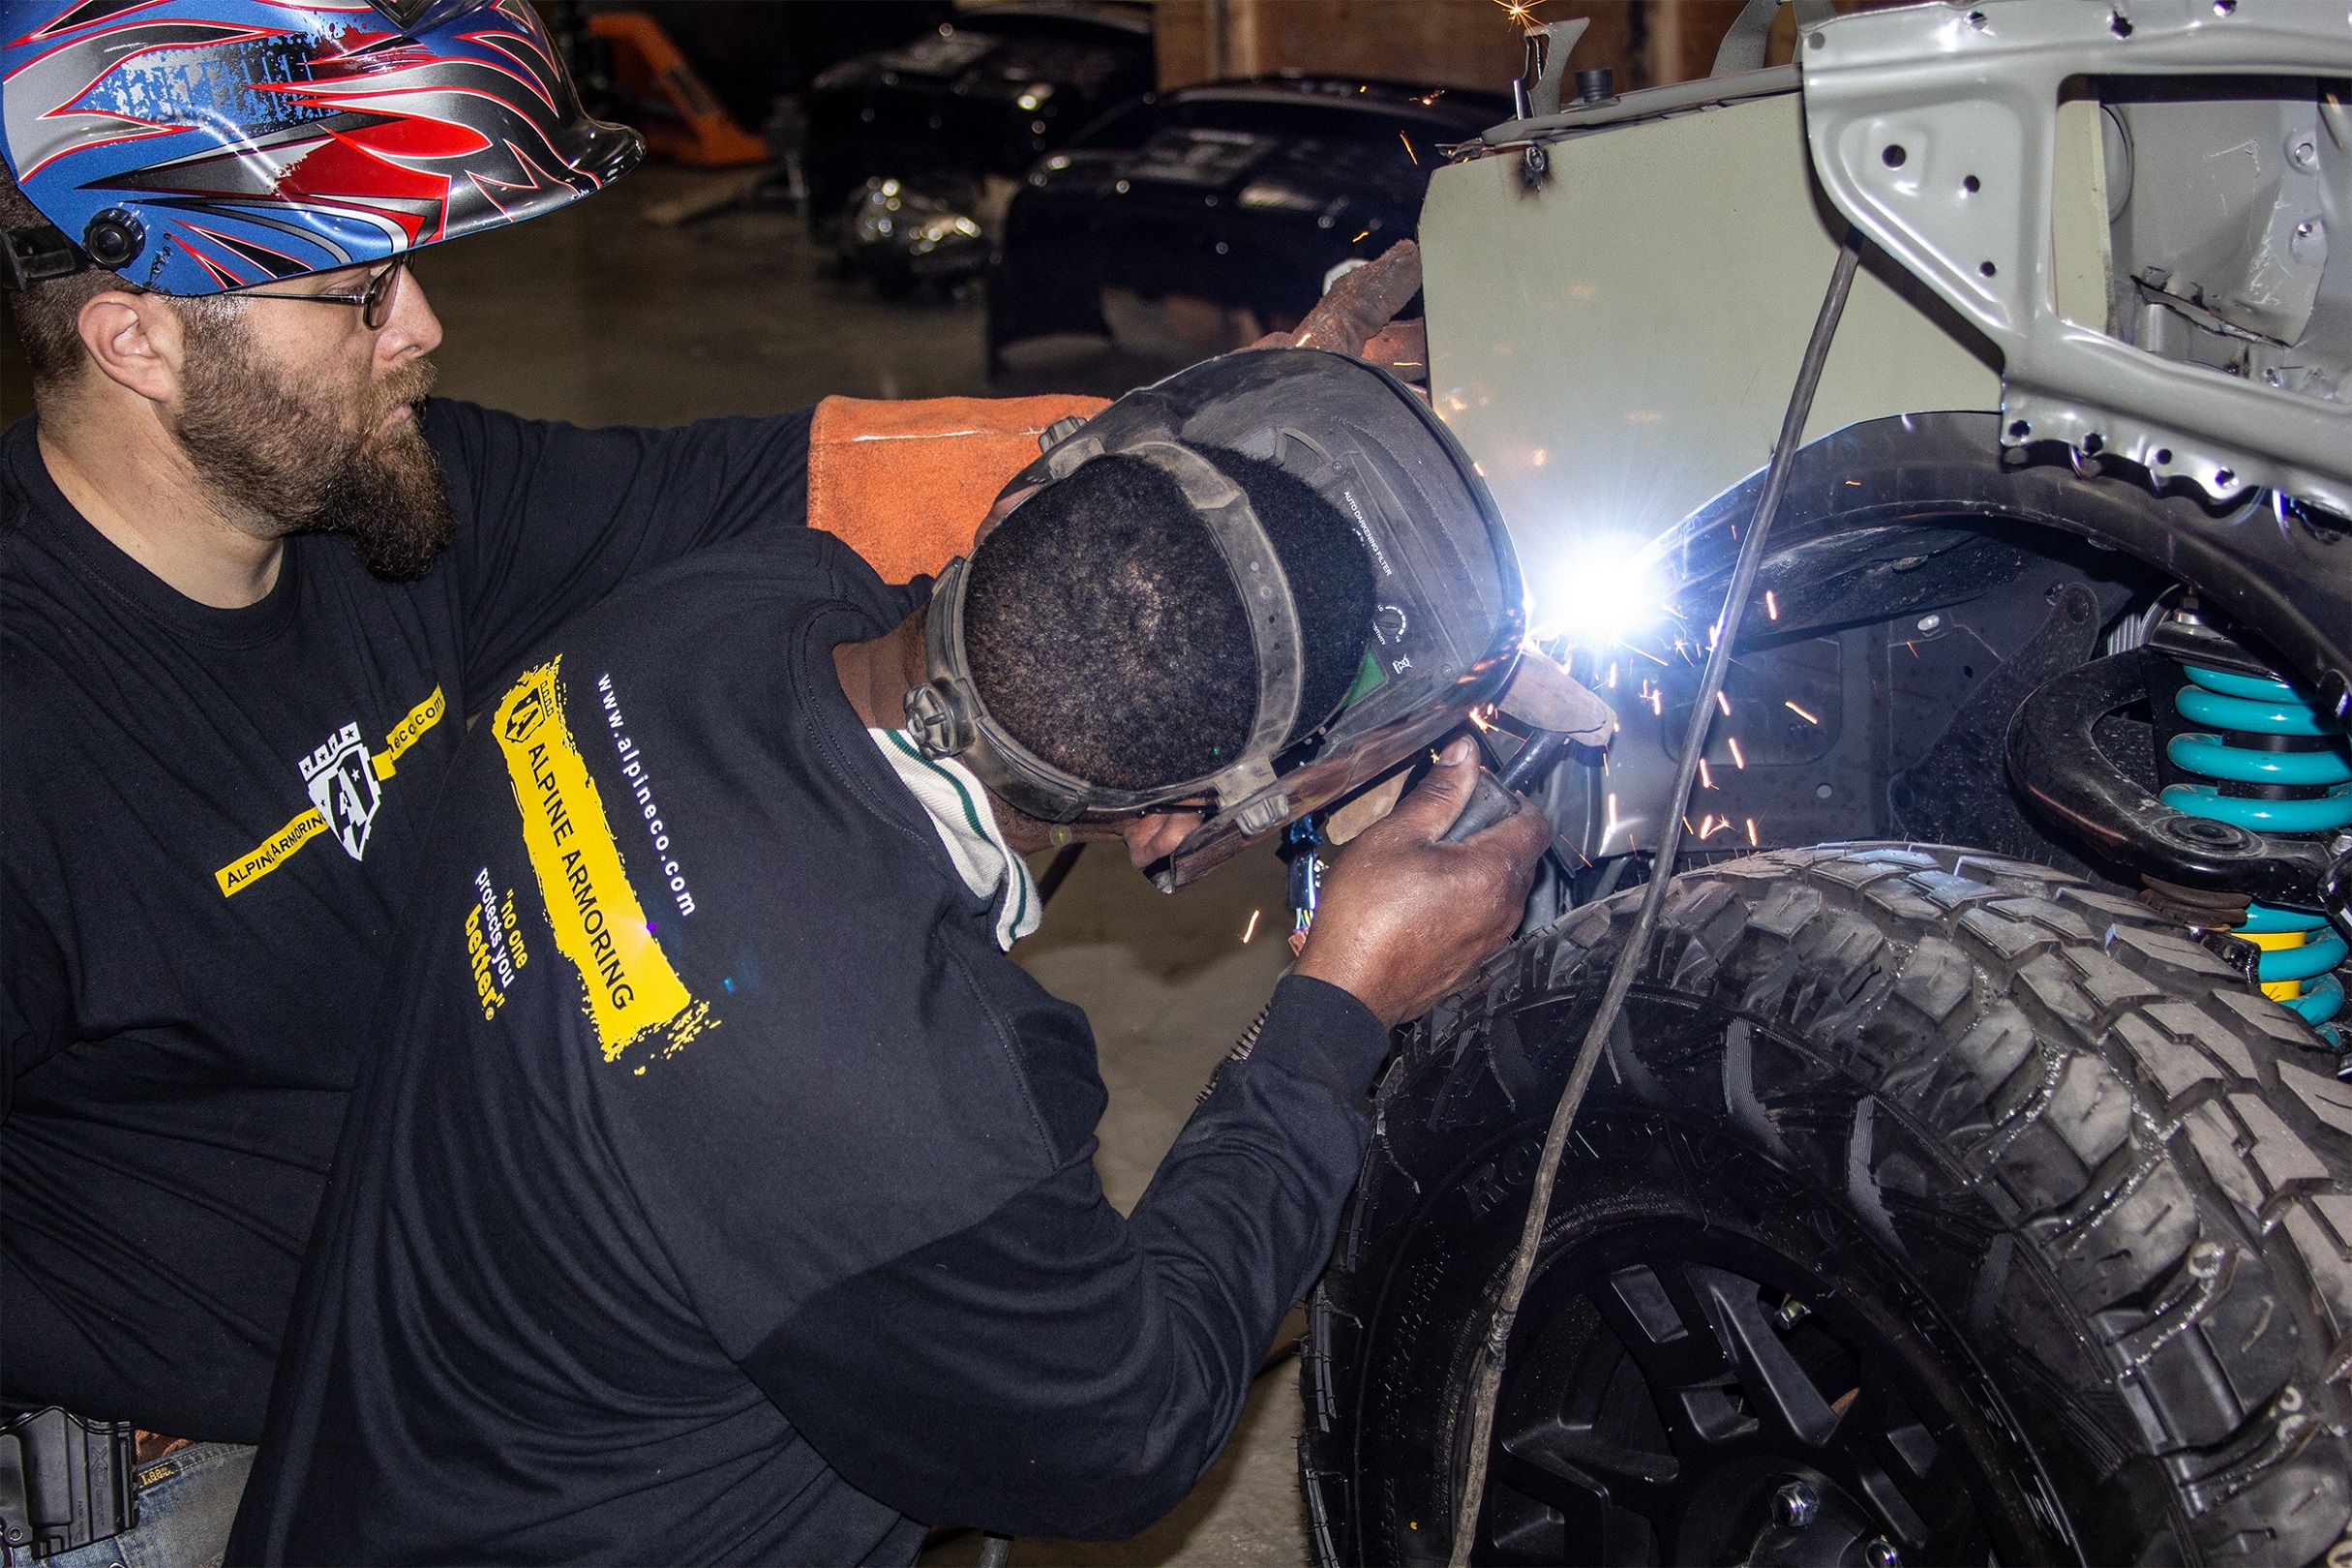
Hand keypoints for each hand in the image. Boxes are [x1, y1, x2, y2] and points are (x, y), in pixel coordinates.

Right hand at [1295, 737, 1549, 1027]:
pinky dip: (1466, 904)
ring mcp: (1491, 941)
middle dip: (1492, 833)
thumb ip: (1438, 794)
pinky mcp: (1473, 963)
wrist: (1349, 988)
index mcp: (1492, 872)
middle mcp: (1504, 910)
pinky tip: (1423, 902)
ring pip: (1501, 890)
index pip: (1534, 823)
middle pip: (1520, 856)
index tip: (1481, 793)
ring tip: (1427, 864)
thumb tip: (1465, 755)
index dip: (1513, 799)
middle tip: (1444, 825)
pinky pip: (1484, 921)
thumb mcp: (1396, 836)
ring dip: (1477, 870)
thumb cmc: (1366, 915)